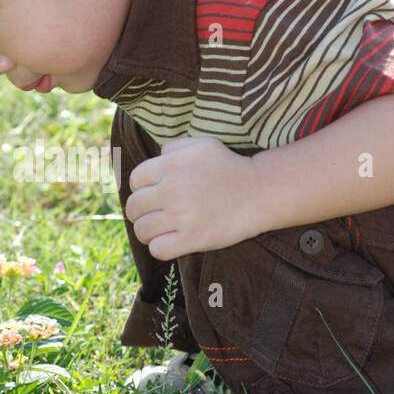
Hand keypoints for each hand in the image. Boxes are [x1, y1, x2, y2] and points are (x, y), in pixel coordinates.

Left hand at [124, 135, 261, 258]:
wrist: (258, 192)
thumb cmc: (228, 167)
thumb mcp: (201, 145)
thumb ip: (173, 148)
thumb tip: (156, 158)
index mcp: (170, 165)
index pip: (135, 180)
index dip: (140, 188)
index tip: (152, 194)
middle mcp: (172, 190)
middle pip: (134, 206)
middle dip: (139, 211)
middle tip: (151, 214)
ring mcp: (181, 216)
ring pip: (142, 229)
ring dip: (146, 231)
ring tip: (157, 230)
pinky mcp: (192, 239)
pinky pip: (157, 249)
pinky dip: (158, 247)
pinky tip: (168, 241)